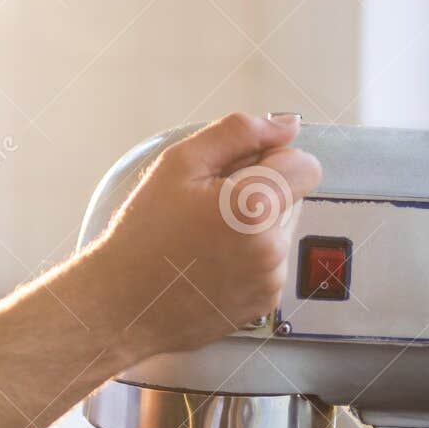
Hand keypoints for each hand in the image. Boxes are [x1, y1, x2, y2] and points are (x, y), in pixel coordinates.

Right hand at [76, 112, 322, 360]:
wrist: (123, 302)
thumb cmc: (143, 232)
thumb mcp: (179, 164)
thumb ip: (238, 133)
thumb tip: (288, 125)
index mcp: (253, 206)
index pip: (305, 165)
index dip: (272, 159)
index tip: (237, 172)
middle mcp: (272, 247)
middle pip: (295, 196)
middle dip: (262, 191)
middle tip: (209, 205)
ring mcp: (271, 279)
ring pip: (282, 229)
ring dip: (257, 224)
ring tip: (206, 235)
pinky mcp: (266, 301)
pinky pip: (272, 262)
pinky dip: (249, 255)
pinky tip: (210, 259)